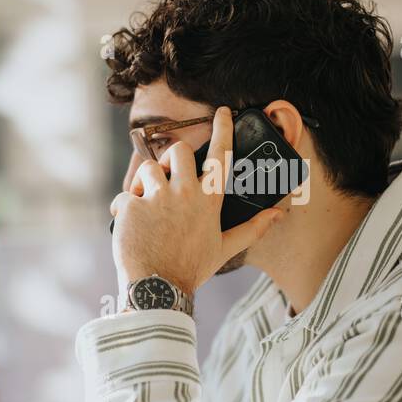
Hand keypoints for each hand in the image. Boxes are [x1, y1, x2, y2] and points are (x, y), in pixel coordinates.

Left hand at [109, 107, 284, 296]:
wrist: (156, 289)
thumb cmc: (190, 269)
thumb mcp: (224, 249)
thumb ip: (252, 228)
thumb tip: (278, 214)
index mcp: (209, 201)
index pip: (220, 156)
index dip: (223, 130)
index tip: (222, 112)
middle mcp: (185, 194)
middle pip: (178, 151)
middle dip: (171, 160)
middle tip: (166, 179)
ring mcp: (157, 198)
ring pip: (147, 170)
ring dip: (144, 185)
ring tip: (145, 208)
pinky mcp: (132, 206)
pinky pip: (124, 196)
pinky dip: (123, 209)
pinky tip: (129, 228)